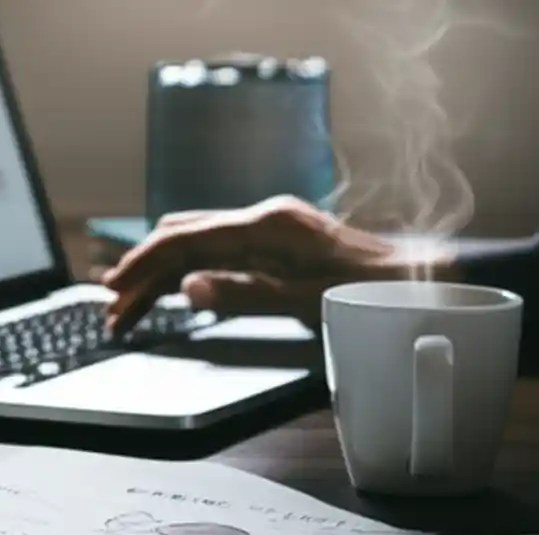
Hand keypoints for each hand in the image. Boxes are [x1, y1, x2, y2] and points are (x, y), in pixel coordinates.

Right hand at [100, 196, 456, 330]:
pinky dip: (184, 276)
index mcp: (266, 225)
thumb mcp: (309, 301)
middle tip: (112, 310)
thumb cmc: (375, 292)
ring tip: (128, 312)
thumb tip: (188, 288)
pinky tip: (167, 296)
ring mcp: (265, 231)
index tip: (113, 290)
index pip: (183, 239)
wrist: (425, 279)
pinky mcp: (271, 246)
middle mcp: (260, 219)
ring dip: (158, 278)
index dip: (141, 265)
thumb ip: (244, 293)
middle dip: (141, 274)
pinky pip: (215, 256)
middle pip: (179, 240)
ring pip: (192, 248)